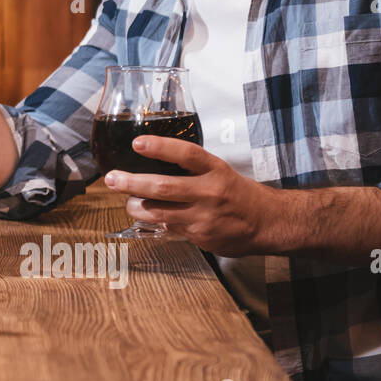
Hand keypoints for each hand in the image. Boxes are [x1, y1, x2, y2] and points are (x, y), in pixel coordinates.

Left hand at [101, 135, 280, 255]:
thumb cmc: (240, 193)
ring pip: (159, 213)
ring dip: (136, 207)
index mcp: (216, 171)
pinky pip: (170, 229)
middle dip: (131, 183)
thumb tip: (154, 161)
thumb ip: (192, 169)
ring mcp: (204, 217)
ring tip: (127, 201)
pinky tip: (153, 218)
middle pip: (163, 187)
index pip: (186, 154)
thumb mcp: (220, 172)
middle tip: (111, 178)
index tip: (137, 143)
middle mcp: (209, 193)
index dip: (161, 147)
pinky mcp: (201, 237)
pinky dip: (158, 222)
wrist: (269, 223)